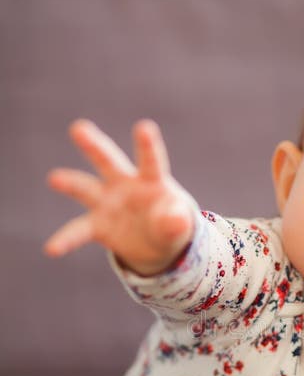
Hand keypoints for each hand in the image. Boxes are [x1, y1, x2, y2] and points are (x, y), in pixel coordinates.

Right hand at [44, 119, 194, 275]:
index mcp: (151, 180)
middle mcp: (124, 185)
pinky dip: (65, 240)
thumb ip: (176, 222)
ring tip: (55, 178)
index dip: (147, 145)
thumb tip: (177, 221)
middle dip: (94, 145)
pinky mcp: (97, 225)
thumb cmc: (170, 222)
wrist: (156, 241)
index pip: (150, 161)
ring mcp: (107, 203)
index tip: (144, 127)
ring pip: (85, 188)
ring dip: (70, 183)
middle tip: (79, 128)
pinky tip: (52, 249)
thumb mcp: (178, 225)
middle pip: (108, 161)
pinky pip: (78, 232)